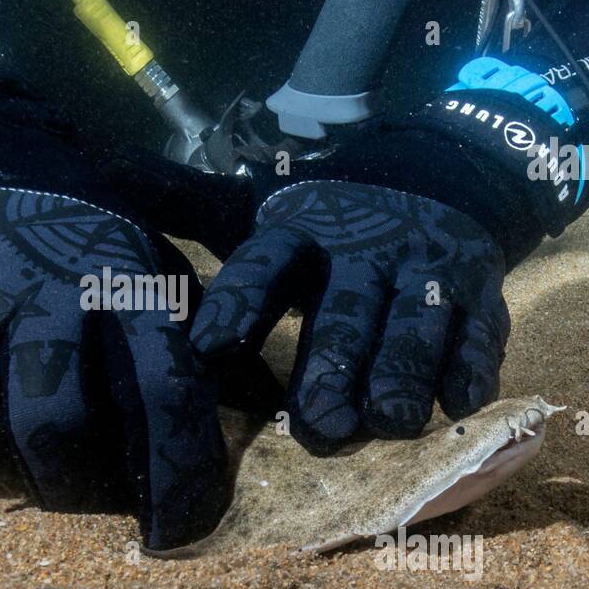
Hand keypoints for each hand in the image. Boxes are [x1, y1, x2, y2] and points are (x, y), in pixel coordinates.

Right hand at [0, 183, 226, 548]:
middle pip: (52, 426)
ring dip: (0, 463)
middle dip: (72, 485)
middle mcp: (34, 289)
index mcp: (116, 274)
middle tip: (79, 491)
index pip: (163, 390)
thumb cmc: (69, 219)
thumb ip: (208, 319)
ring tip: (18, 451)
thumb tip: (267, 400)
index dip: (179, 475)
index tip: (179, 528)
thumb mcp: (149, 246)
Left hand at [192, 181, 509, 452]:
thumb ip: (190, 204)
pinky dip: (471, 366)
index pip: (265, 265)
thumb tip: (107, 164)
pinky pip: (479, 332)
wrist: (438, 177)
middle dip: (332, 365)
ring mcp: (426, 271)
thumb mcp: (259, 208)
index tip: (208, 351)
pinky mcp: (480, 294)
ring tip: (385, 421)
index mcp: (299, 231)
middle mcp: (363, 248)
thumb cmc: (326, 222)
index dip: (238, 305)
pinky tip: (459, 401)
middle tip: (318, 423)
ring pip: (415, 326)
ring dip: (401, 373)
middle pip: (346, 310)